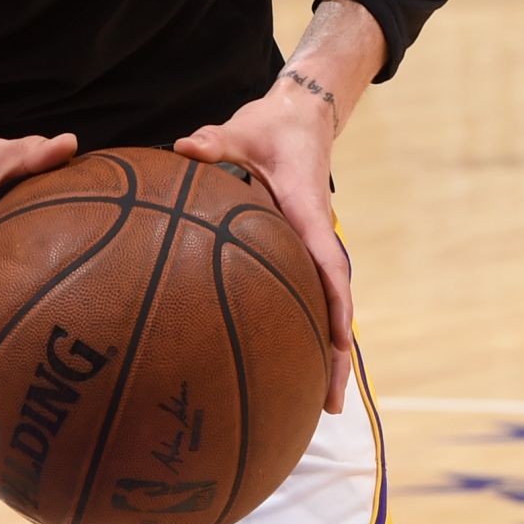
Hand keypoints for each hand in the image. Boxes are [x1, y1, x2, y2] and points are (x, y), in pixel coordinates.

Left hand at [176, 71, 356, 413]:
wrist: (301, 116)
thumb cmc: (271, 127)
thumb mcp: (243, 130)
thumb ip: (215, 142)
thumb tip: (185, 149)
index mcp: (309, 214)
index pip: (329, 266)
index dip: (336, 305)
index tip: (338, 343)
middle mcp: (315, 238)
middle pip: (333, 307)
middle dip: (334, 357)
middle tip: (328, 407)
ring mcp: (309, 249)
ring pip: (322, 308)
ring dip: (323, 354)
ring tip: (317, 404)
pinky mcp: (297, 250)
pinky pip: (304, 296)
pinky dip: (302, 329)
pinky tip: (282, 362)